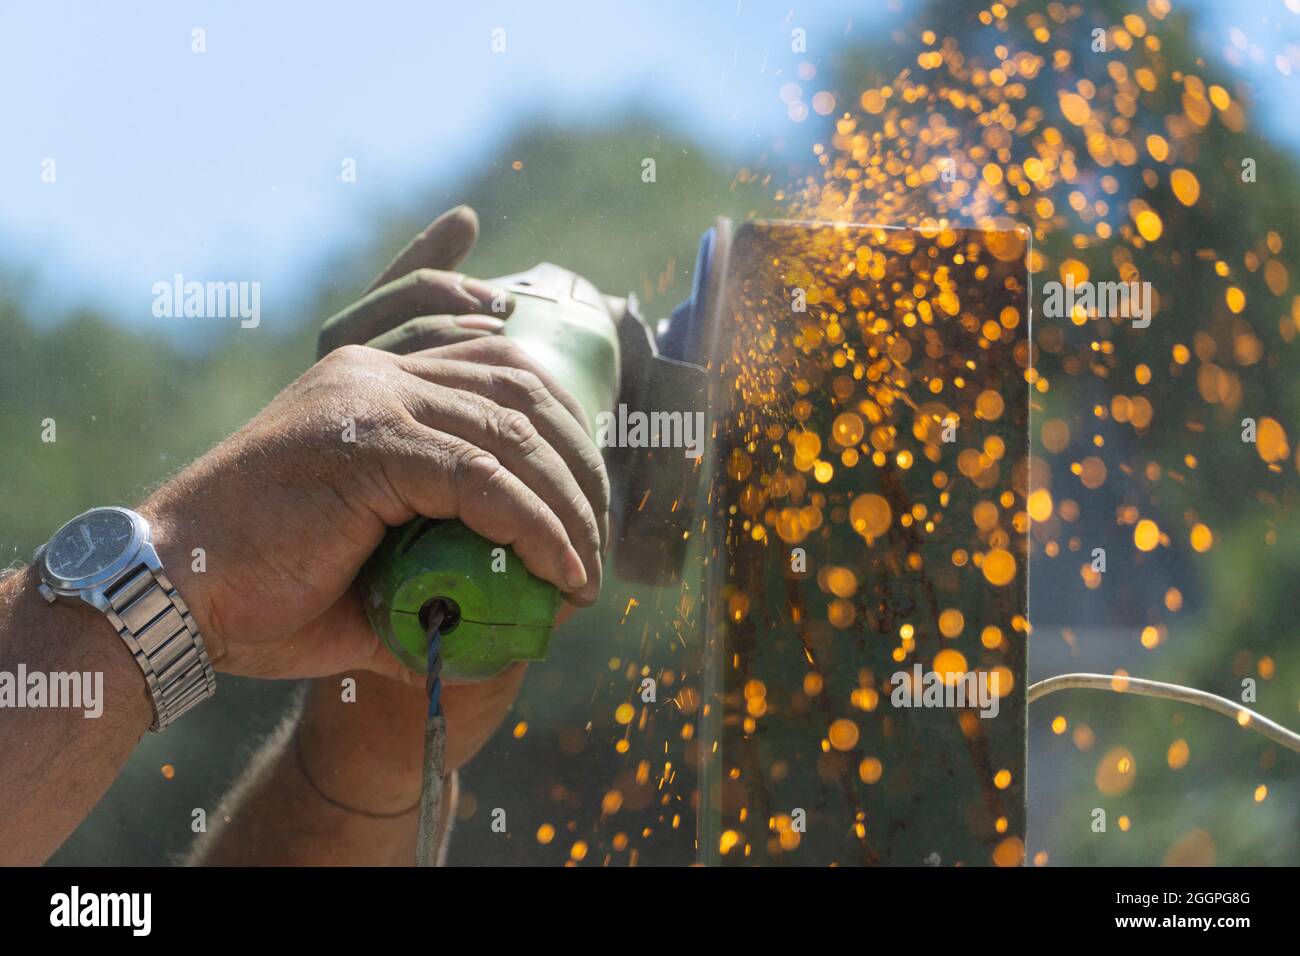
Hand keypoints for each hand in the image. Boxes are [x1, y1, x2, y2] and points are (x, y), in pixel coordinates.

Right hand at [141, 207, 609, 688]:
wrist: (170, 599)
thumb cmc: (264, 593)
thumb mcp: (375, 572)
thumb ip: (445, 572)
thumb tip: (521, 610)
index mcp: (372, 382)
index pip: (501, 367)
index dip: (564, 423)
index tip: (594, 494)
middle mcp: (375, 373)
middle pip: (524, 389)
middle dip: (582, 465)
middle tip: (600, 541)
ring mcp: (369, 399)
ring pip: (514, 432)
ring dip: (570, 504)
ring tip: (587, 570)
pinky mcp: (365, 440)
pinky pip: (484, 479)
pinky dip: (537, 529)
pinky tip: (562, 573)